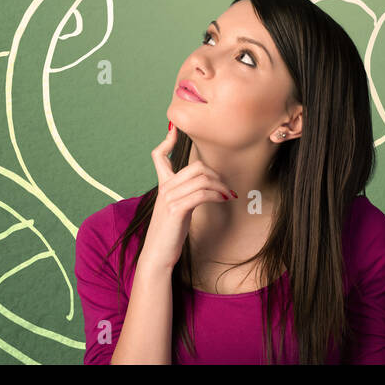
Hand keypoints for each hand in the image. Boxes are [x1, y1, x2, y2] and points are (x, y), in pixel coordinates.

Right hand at [138, 123, 237, 272]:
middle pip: (195, 166)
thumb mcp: (176, 209)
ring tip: (227, 195)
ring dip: (220, 186)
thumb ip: (184, 194)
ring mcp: (169, 198)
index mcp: (163, 185)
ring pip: (201, 179)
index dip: (166, 141)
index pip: (158, 156)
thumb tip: (204, 186)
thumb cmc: (169, 234)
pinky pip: (201, 193)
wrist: (157, 255)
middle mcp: (165, 188)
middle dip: (215, 173)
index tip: (174, 130)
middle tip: (225, 186)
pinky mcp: (176, 209)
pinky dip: (216, 194)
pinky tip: (223, 200)